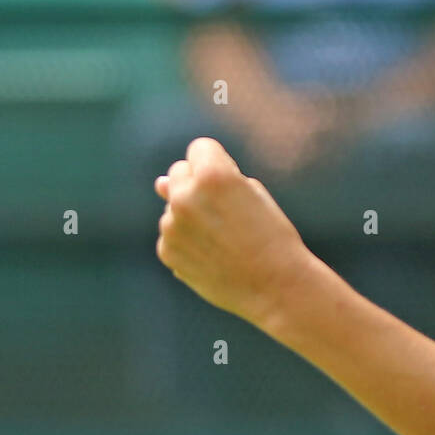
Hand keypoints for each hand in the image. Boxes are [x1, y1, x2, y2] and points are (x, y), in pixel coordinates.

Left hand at [155, 137, 315, 325]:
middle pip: (179, 172)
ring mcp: (172, 226)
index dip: (219, 163)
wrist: (276, 286)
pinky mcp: (167, 250)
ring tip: (224, 238)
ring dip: (191, 214)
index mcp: (213, 176)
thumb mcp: (252, 195)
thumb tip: (158, 184)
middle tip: (226, 209)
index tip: (233, 182)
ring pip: (173, 205)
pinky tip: (214, 254)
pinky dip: (187, 240)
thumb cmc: (272, 236)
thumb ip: (208, 180)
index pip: (200, 148)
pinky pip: (172, 233)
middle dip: (197, 183)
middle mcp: (186, 197)